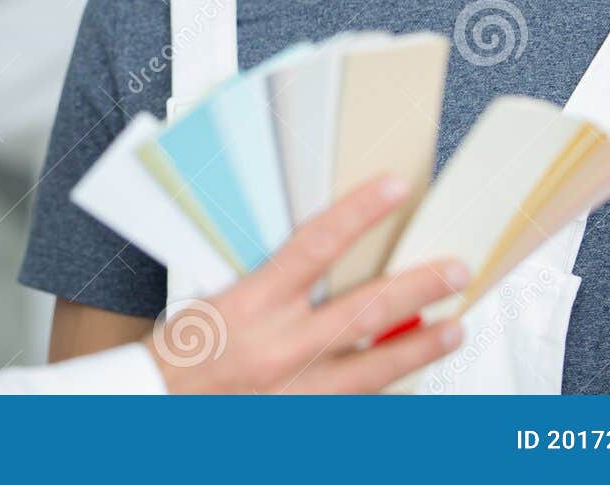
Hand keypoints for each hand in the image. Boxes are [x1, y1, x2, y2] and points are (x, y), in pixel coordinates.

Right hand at [150, 175, 468, 393]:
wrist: (155, 409)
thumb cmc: (181, 351)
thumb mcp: (219, 297)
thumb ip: (269, 277)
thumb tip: (318, 250)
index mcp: (250, 303)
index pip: (315, 244)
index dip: (359, 213)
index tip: (395, 189)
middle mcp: (280, 347)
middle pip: (364, 310)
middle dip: (417, 287)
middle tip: (454, 270)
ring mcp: (297, 391)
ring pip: (376, 366)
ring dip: (421, 344)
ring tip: (454, 327)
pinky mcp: (305, 420)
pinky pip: (358, 402)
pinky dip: (386, 386)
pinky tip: (408, 375)